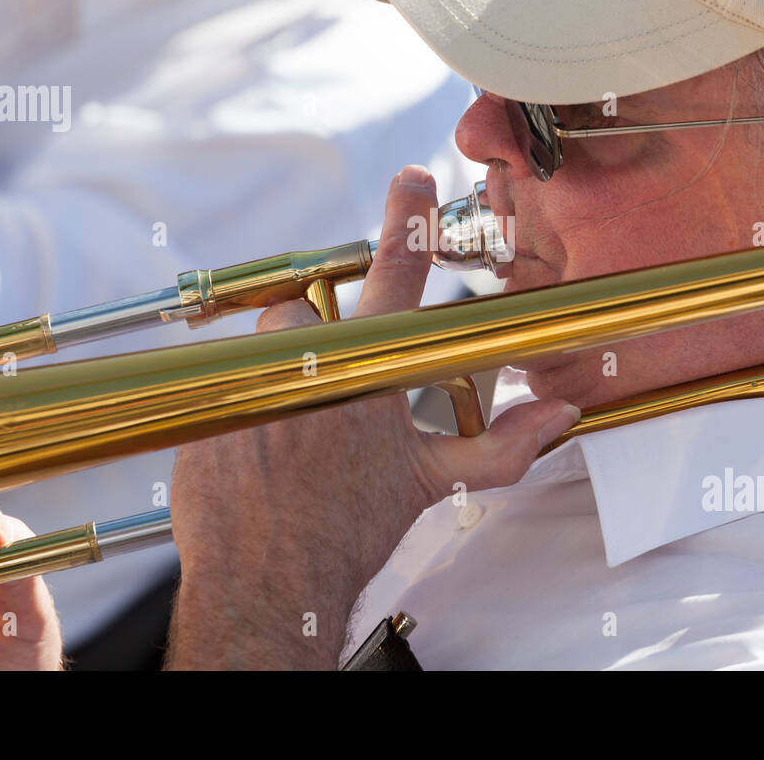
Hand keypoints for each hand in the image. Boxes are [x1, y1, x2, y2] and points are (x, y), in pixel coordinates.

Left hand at [168, 165, 579, 668]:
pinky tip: (257, 447)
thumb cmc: (346, 533)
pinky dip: (244, 401)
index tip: (411, 180)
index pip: (397, 273)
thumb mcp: (429, 482)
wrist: (269, 584)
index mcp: (368, 369)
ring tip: (289, 427)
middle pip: (311, 311)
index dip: (409, 219)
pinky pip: (228, 378)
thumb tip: (557, 419)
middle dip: (322, 343)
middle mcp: (307, 360)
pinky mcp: (206, 401)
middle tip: (327, 400)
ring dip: (281, 369)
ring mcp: (250, 377)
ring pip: (266, 344)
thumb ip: (502, 446)